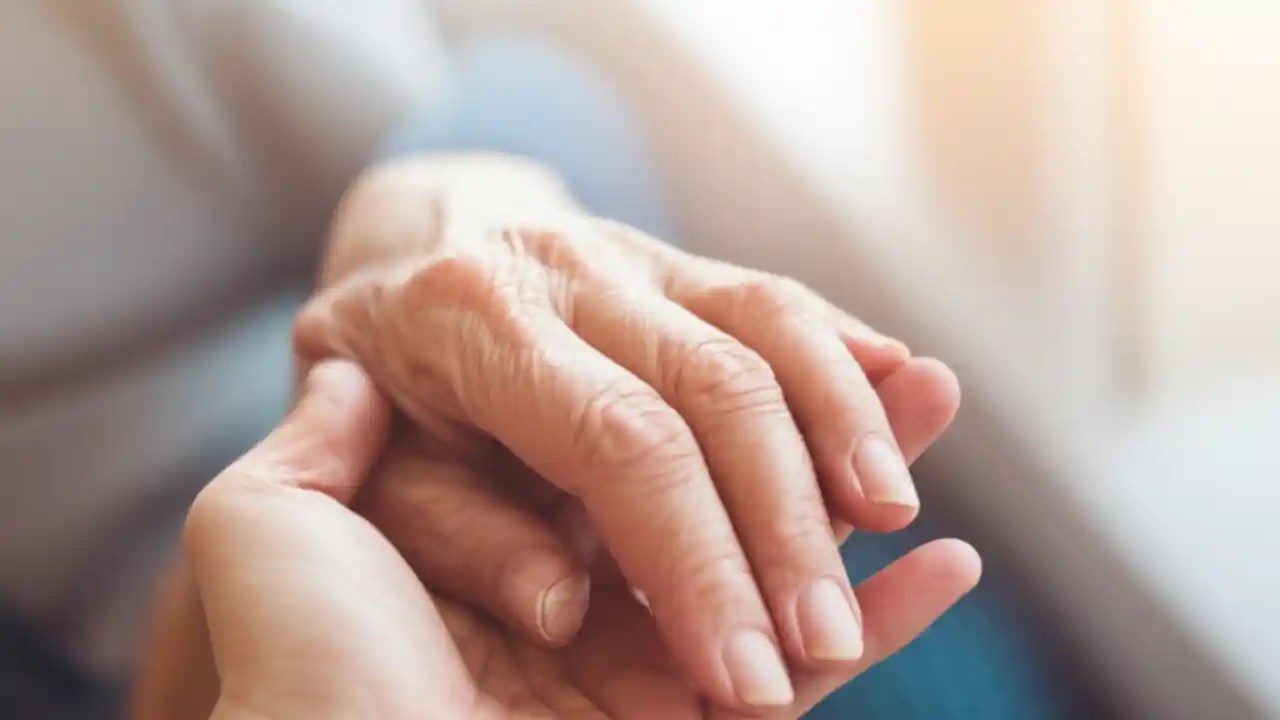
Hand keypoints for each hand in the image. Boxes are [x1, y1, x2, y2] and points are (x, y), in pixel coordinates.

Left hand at [294, 156, 971, 710]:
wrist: (399, 260)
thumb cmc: (369, 396)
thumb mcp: (353, 473)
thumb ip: (451, 533)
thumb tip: (567, 599)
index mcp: (474, 320)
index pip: (622, 442)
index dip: (696, 560)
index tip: (746, 677)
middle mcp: (566, 270)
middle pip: (716, 391)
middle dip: (785, 522)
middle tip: (824, 636)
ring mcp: (632, 257)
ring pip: (768, 326)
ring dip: (847, 422)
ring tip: (900, 514)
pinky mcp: (681, 268)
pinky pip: (778, 304)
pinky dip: (843, 357)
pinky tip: (907, 388)